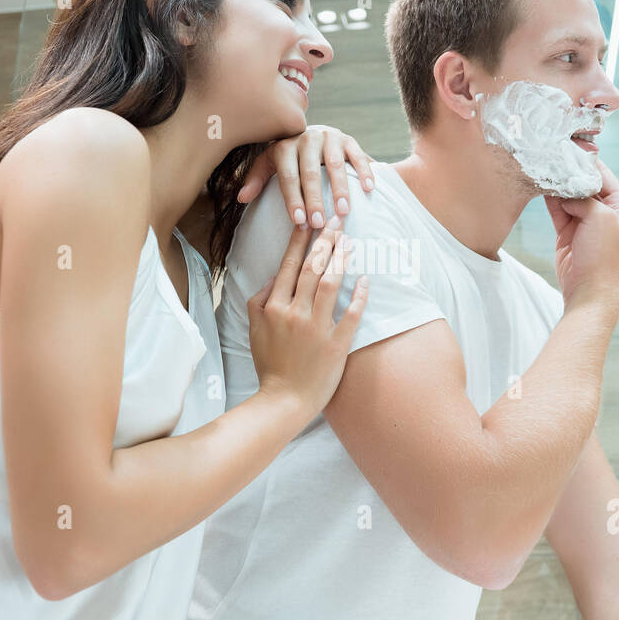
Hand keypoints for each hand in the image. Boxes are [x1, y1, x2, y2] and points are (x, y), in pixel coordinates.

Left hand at [236, 125, 374, 229]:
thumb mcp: (269, 164)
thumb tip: (241, 199)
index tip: (299, 221)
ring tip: (343, 211)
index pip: (288, 176)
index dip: (293, 199)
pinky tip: (368, 189)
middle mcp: (306, 139)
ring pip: (335, 165)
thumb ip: (257, 179)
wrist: (313, 133)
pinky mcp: (347, 139)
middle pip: (310, 173)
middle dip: (315, 199)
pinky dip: (363, 172)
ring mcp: (328, 137)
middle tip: (320, 223)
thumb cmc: (289, 157)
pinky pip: (356, 155)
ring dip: (340, 189)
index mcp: (284, 147)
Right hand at [248, 213, 368, 416]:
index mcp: (274, 307)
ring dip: (341, 259)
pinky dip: (358, 296)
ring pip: (330, 284)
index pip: (289, 266)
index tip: (309, 220)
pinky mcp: (336, 345)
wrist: (283, 400)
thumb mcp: (253, 329)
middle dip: (325, 240)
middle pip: (312, 268)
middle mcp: (294, 313)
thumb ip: (259, 300)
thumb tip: (274, 276)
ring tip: (350, 241)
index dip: (300, 241)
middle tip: (336, 219)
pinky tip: (365, 279)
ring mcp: (316, 328)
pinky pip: (351, 315)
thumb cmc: (270, 365)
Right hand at [544, 158, 618, 316]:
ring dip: (558, 186)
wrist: (589, 292)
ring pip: (570, 197)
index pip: (604, 176)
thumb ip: (583, 197)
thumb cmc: (603, 257)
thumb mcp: (599, 217)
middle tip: (554, 155)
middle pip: (585, 185)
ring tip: (545, 168)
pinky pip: (559, 210)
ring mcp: (586, 224)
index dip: (587, 163)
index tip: (571, 147)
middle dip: (570, 174)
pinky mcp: (569, 233)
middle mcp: (606, 213)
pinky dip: (551, 200)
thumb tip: (566, 187)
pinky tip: (542, 186)